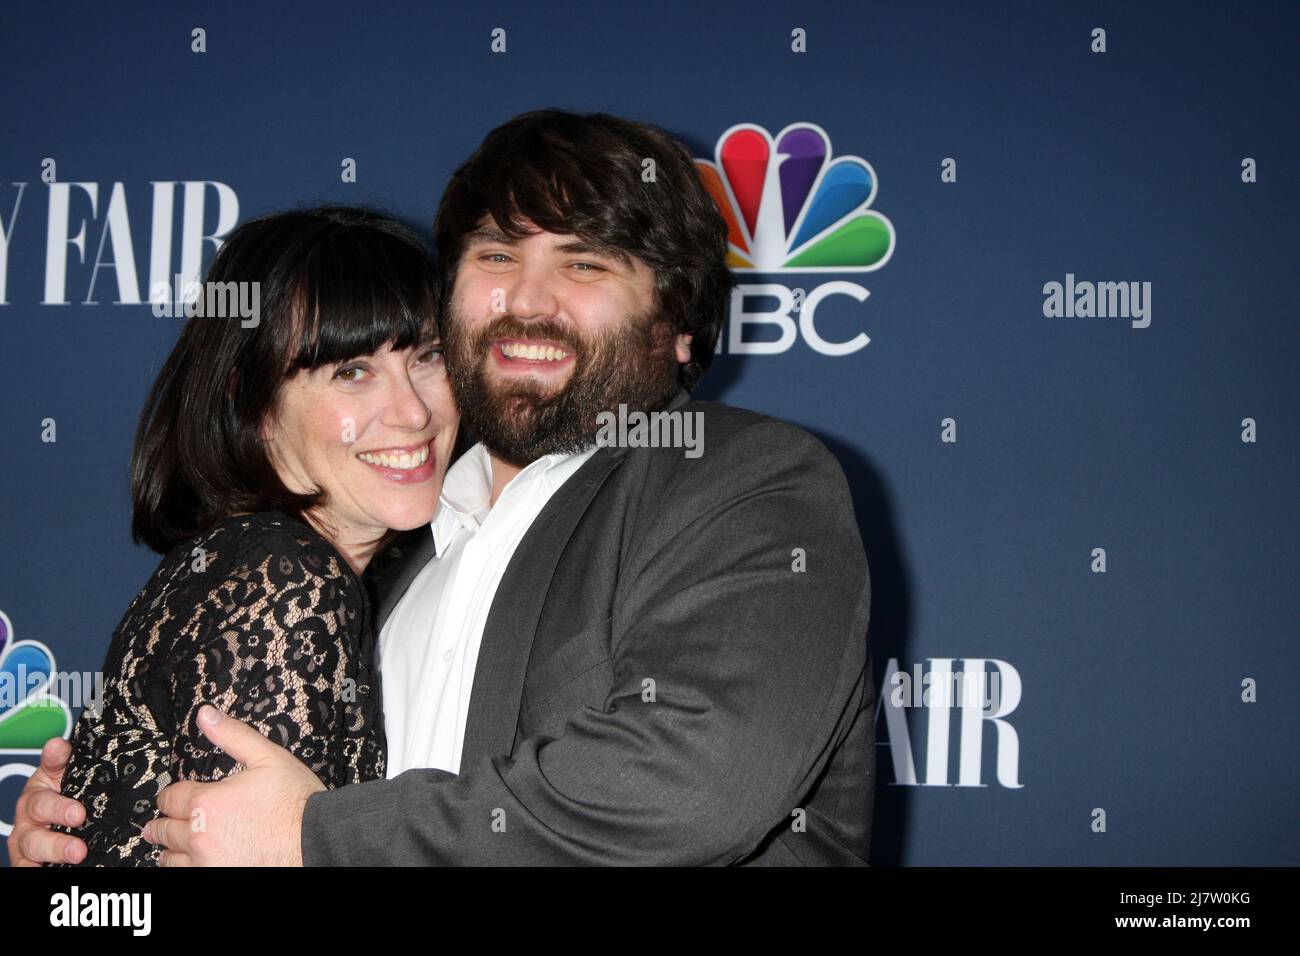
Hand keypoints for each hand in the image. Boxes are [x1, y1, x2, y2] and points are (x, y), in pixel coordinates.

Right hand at [7, 737, 87, 865]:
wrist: (56, 829)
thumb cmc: (67, 801)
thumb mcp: (69, 779)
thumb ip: (66, 762)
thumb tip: (59, 744)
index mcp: (42, 785)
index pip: (49, 767)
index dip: (55, 759)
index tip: (62, 750)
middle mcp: (29, 812)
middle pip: (39, 808)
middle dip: (58, 811)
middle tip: (79, 815)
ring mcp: (25, 839)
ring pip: (33, 843)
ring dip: (55, 848)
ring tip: (78, 852)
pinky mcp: (26, 862)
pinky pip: (27, 868)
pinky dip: (37, 869)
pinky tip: (47, 869)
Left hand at [142, 704, 324, 865]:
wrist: (317, 841)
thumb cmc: (296, 801)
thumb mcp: (268, 758)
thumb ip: (232, 735)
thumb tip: (205, 714)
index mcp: (208, 803)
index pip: (172, 799)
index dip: (169, 796)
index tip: (169, 799)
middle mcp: (200, 836)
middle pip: (165, 831)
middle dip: (161, 825)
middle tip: (155, 827)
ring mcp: (207, 864)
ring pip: (171, 860)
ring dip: (168, 851)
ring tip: (167, 849)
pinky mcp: (216, 879)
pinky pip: (186, 876)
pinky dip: (184, 869)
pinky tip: (187, 864)